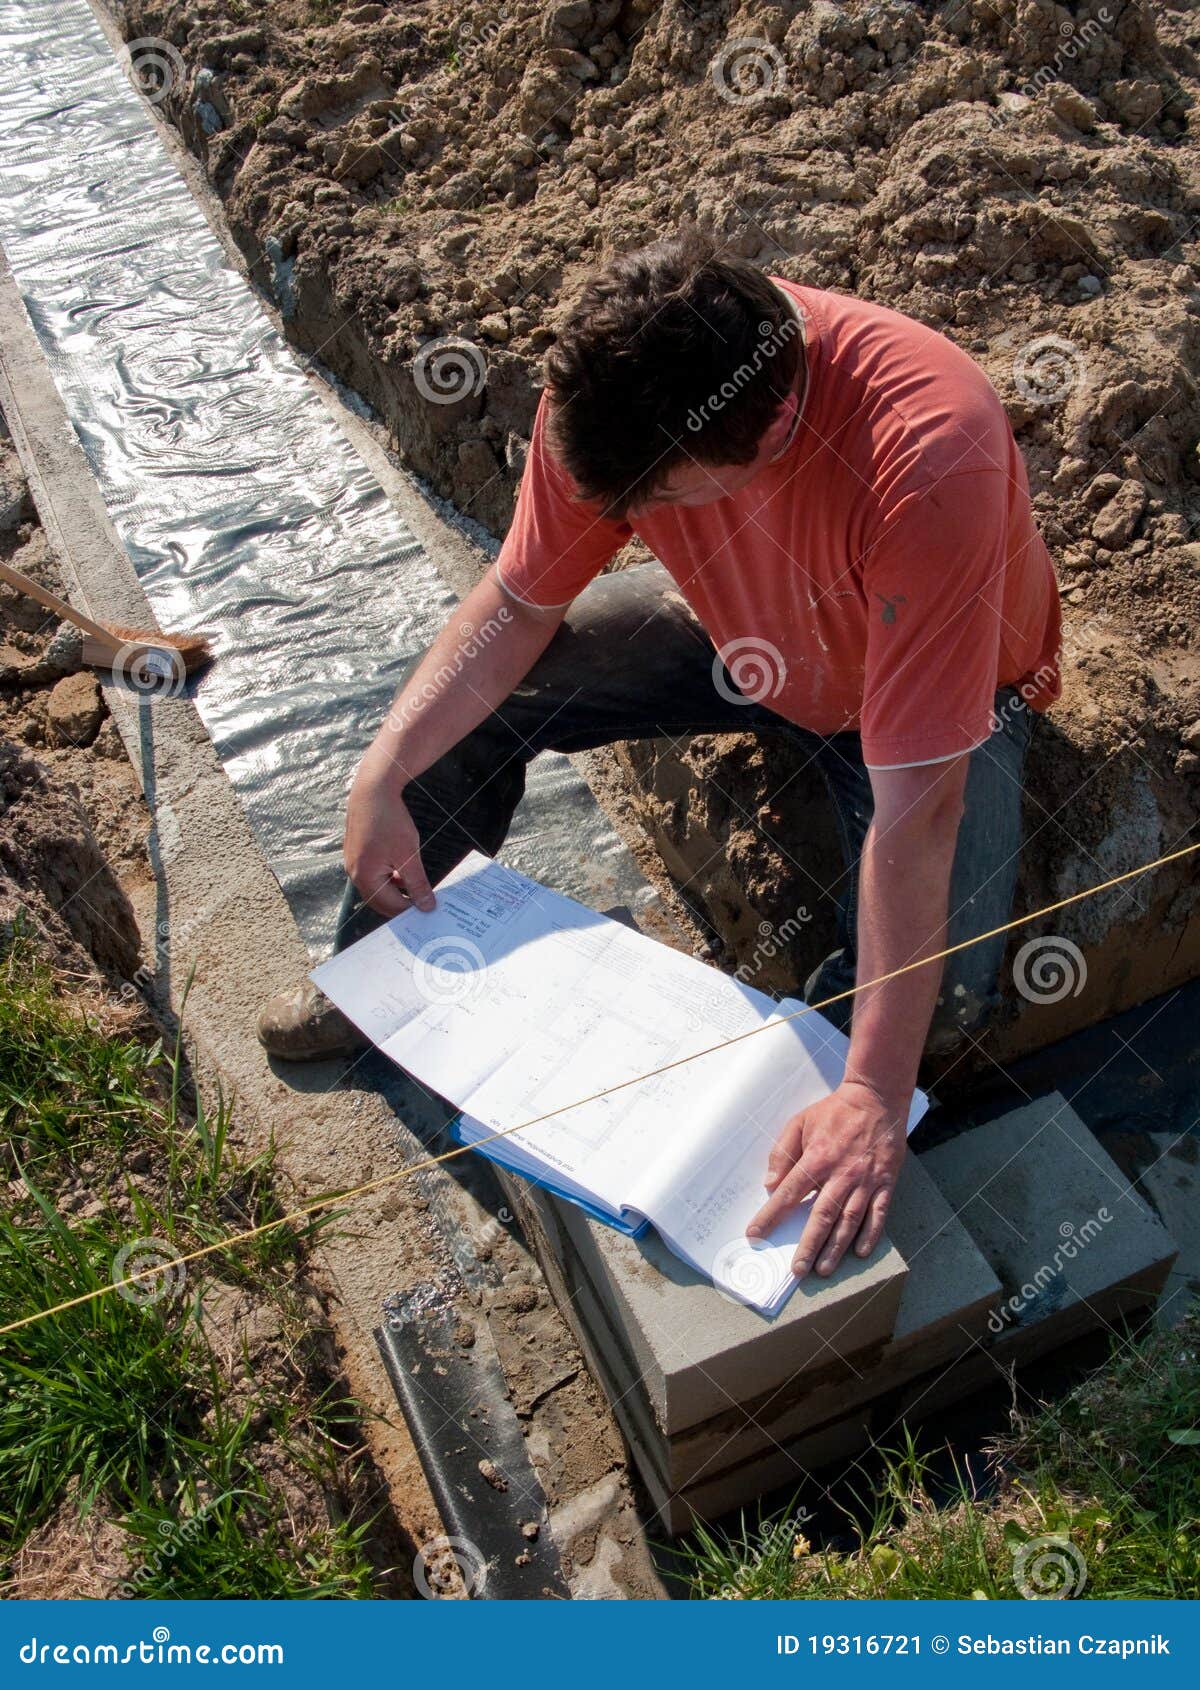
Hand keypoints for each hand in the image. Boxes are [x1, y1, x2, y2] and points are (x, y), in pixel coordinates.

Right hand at [344, 755, 434, 917]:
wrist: (372, 790)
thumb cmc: (388, 820)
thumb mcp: (408, 855)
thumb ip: (417, 883)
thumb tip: (426, 906)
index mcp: (364, 877)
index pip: (390, 906)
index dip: (411, 909)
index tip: (429, 910)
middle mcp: (354, 873)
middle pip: (380, 900)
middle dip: (402, 903)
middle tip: (424, 904)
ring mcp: (353, 862)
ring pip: (377, 887)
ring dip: (396, 890)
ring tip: (418, 888)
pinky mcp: (356, 852)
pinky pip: (373, 873)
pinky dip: (389, 877)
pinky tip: (405, 872)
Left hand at [746, 1079, 906, 1278]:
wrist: (875, 1098)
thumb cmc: (834, 1111)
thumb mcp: (800, 1122)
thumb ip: (783, 1152)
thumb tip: (770, 1183)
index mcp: (817, 1158)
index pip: (789, 1193)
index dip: (771, 1216)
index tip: (756, 1234)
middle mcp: (841, 1174)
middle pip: (821, 1216)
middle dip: (807, 1245)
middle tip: (797, 1270)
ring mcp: (865, 1180)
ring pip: (849, 1220)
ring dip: (836, 1247)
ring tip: (823, 1269)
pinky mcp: (885, 1182)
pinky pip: (878, 1213)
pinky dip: (870, 1234)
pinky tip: (860, 1252)